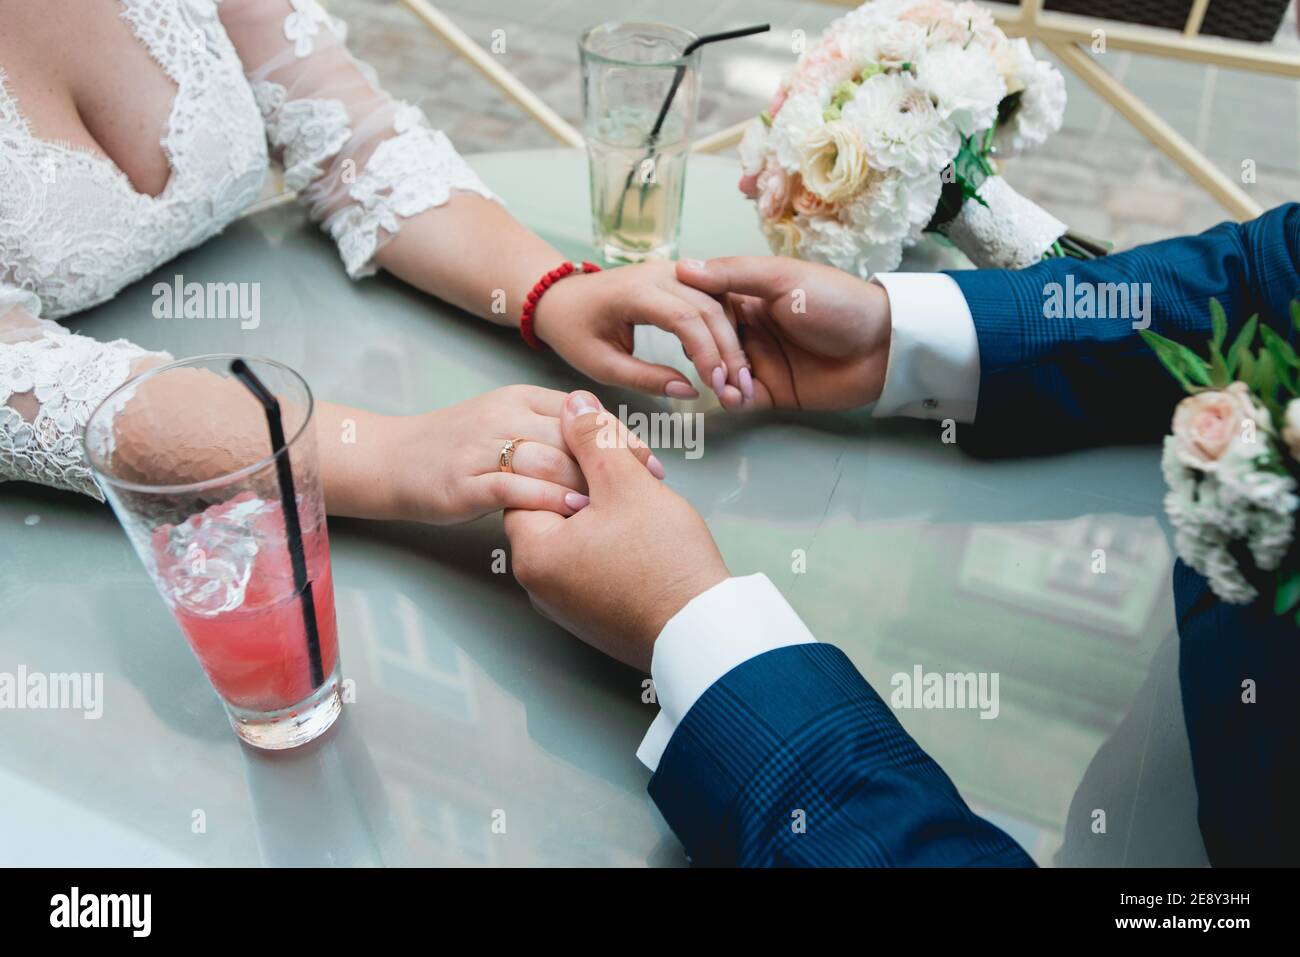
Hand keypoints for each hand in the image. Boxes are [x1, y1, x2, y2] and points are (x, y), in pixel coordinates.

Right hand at [368, 385, 660, 524]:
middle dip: (616, 462)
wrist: (392, 460)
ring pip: (548, 458)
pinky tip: (575, 509)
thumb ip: (551, 429)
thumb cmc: (457, 448)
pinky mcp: (465, 480)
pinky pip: (515, 486)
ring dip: (588, 481)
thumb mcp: (506, 423)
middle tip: (648, 488)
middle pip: (573, 434)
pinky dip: (549, 497)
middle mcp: (504, 416)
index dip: (621, 437)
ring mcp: (482, 447)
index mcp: (520, 398)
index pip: (583, 411)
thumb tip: (607, 448)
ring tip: (619, 505)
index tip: (652, 463)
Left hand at [504, 390, 728, 670]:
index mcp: (532, 553)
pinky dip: (612, 549)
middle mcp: (537, 586)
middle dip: (590, 488)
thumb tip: (573, 404)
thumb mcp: (627, 484)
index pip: (529, 484)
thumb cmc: (664, 561)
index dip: (569, 459)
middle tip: (632, 481)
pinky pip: (590, 569)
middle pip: (552, 511)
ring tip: (644, 512)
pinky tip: (646, 543)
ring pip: (574, 540)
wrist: (704, 632)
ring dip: (604, 518)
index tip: (606, 458)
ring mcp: (564, 608)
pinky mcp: (592, 620)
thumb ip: (594, 438)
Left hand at [533, 260, 750, 404]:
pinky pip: (711, 296)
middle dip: (728, 349)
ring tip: (736, 375)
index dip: (708, 353)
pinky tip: (723, 355)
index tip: (718, 386)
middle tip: (738, 387)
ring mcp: (670, 269)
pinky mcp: (678, 275)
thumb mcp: (601, 365)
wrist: (561, 298)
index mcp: (635, 292)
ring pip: (718, 299)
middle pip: (710, 306)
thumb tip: (690, 392)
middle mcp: (658, 272)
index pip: (685, 318)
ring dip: (731, 337)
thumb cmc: (575, 331)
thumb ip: (645, 379)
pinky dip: (723, 325)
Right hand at [675, 257, 891, 410]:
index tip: (678, 322)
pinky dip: (734, 399)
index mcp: (750, 296)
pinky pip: (742, 399)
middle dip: (702, 354)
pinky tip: (737, 396)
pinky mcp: (774, 391)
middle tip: (702, 360)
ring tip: (723, 383)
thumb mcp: (783, 278)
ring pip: (721, 374)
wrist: (882, 345)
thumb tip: (683, 267)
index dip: (690, 315)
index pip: (705, 305)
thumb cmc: (837, 302)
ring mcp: (761, 362)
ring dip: (717, 379)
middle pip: (708, 342)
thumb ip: (734, 274)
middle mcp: (750, 329)